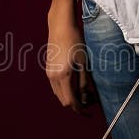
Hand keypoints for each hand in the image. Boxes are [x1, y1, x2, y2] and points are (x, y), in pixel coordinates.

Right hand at [46, 0, 96, 114]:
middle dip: (76, 104)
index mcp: (63, 76)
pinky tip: (75, 83)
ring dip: (70, 96)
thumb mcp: (84, 63)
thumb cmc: (76, 42)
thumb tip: (88, 98)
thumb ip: (85, 82)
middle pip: (63, 100)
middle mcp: (53, 77)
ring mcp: (49, 73)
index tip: (89, 113)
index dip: (80, 110)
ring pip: (59, 93)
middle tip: (89, 101)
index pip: (70, 102)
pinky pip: (56, 86)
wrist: (61, 26)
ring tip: (83, 92)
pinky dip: (65, 89)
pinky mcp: (49, 68)